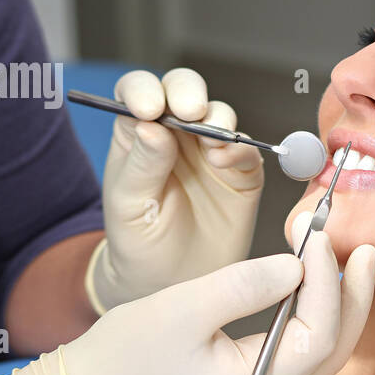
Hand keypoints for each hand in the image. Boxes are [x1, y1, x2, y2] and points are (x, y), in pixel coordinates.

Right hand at [0, 213, 374, 374]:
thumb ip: (246, 286)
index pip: (317, 334)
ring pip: (324, 352)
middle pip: (334, 348)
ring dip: (340, 305)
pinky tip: (320, 286)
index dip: (327, 281)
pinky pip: (302, 352)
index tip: (316, 234)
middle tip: (363, 248)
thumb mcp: (184, 308)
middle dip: (352, 295)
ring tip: (351, 260)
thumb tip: (298, 266)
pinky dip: (318, 316)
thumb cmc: (127, 354)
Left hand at [86, 68, 265, 313]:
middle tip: (189, 112)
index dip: (145, 90)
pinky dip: (239, 149)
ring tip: (211, 144)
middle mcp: (176, 135)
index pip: (139, 92)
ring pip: (220, 115)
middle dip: (189, 93)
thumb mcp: (128, 205)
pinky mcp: (241, 174)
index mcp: (139, 134)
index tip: (149, 108)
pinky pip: (246, 150)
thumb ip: (142, 164)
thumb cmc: (140, 243)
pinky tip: (224, 162)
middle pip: (185, 91)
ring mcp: (211, 152)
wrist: (171, 283)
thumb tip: (151, 125)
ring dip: (217, 120)